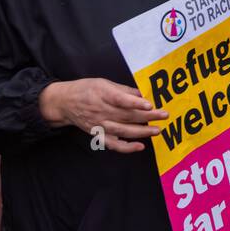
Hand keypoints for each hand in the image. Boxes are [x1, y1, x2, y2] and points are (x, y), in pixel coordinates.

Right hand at [38, 78, 166, 152]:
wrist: (65, 103)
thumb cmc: (87, 89)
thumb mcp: (103, 83)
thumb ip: (123, 90)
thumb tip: (141, 94)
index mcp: (103, 95)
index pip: (121, 99)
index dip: (135, 102)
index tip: (149, 104)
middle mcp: (101, 111)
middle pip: (127, 115)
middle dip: (148, 116)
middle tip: (164, 115)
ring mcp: (100, 125)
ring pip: (123, 131)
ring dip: (142, 132)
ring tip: (157, 130)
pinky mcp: (98, 135)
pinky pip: (113, 144)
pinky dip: (126, 147)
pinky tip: (140, 146)